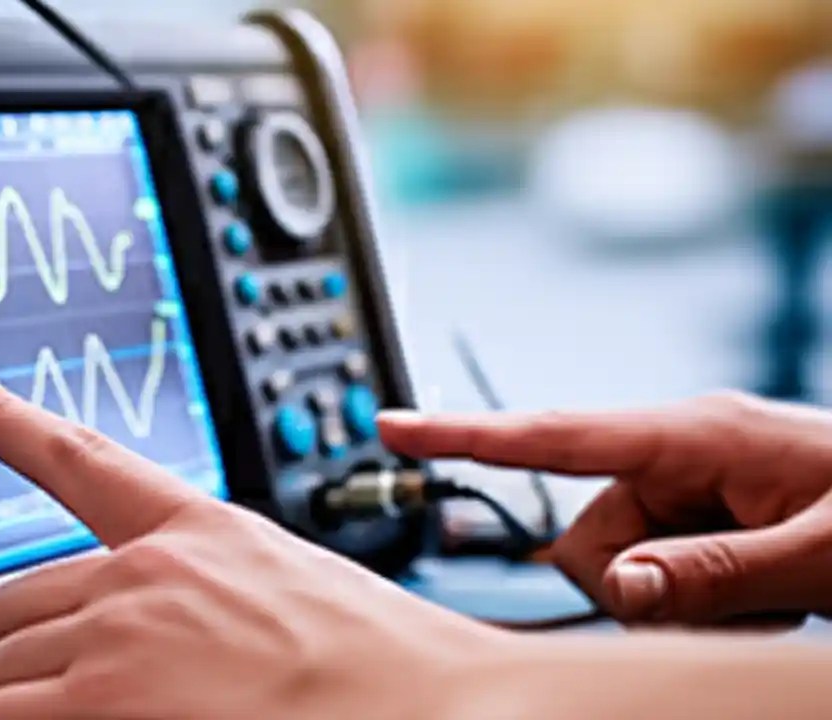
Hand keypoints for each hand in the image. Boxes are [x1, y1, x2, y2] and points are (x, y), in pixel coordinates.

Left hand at [0, 358, 505, 719]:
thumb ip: (200, 584)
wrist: (427, 706)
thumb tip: (155, 616)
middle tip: (76, 683)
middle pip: (11, 602)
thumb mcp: (283, 584)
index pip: (70, 452)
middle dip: (29, 647)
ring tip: (89, 718)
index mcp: (191, 529)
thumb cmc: (375, 660)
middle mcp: (140, 575)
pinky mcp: (101, 707)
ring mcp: (116, 642)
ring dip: (21, 702)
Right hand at [379, 391, 831, 625]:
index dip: (467, 433)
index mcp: (695, 432)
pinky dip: (691, 590)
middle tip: (709, 600)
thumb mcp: (817, 555)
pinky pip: (661, 560)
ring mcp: (699, 479)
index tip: (394, 427)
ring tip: (760, 595)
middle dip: (628, 580)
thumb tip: (614, 586)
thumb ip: (708, 573)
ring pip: (624, 554)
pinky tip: (755, 590)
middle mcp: (684, 448)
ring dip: (670, 592)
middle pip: (591, 526)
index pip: (556, 433)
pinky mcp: (712, 508)